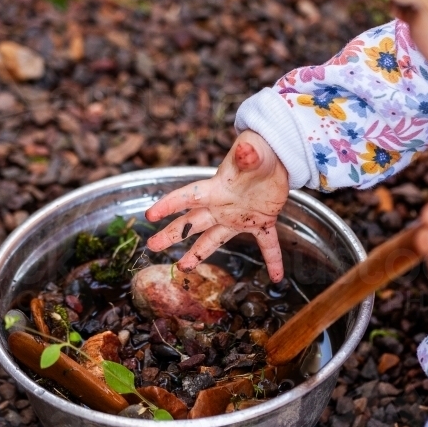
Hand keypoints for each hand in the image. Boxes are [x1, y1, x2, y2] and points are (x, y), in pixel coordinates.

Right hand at [145, 131, 289, 280]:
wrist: (277, 155)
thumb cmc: (260, 150)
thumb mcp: (255, 152)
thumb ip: (249, 154)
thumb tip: (245, 149)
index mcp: (217, 188)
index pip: (189, 197)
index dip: (170, 205)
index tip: (150, 215)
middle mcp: (223, 205)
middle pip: (192, 222)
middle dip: (172, 234)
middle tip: (152, 245)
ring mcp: (240, 216)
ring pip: (214, 238)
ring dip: (199, 253)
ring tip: (183, 267)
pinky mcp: (261, 220)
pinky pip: (266, 244)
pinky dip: (272, 259)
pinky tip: (276, 277)